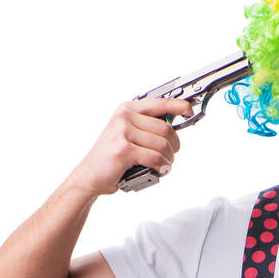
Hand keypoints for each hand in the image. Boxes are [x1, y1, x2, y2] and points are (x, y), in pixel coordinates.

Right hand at [65, 97, 193, 197]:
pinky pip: (155, 157)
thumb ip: (147, 127)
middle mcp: (125, 117)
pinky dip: (161, 167)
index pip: (160, 102)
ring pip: (162, 145)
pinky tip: (158, 170)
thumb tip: (174, 124)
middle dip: (174, 146)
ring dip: (168, 159)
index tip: (189, 110)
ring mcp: (123, 131)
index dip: (178, 106)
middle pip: (166, 129)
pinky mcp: (123, 149)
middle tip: (170, 156)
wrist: (90, 175)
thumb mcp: (127, 134)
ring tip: (163, 165)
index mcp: (127, 109)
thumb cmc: (112, 157)